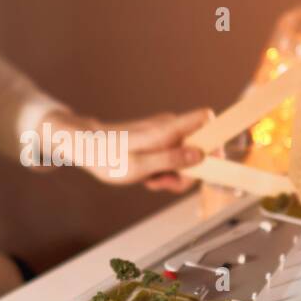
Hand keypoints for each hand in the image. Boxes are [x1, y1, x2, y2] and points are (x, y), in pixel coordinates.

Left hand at [43, 108, 213, 192]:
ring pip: (185, 154)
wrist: (85, 146)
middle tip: (165, 183)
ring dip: (174, 173)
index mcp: (167, 130)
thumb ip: (171, 160)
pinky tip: (148, 176)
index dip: (216, 139)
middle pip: (200, 145)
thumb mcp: (139, 166)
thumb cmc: (107, 156)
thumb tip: (201, 155)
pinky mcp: (158, 139)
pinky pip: (172, 155)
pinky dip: (165, 169)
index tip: (208, 163)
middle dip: (189, 170)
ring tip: (151, 180)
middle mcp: (169, 127)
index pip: (206, 118)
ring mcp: (163, 133)